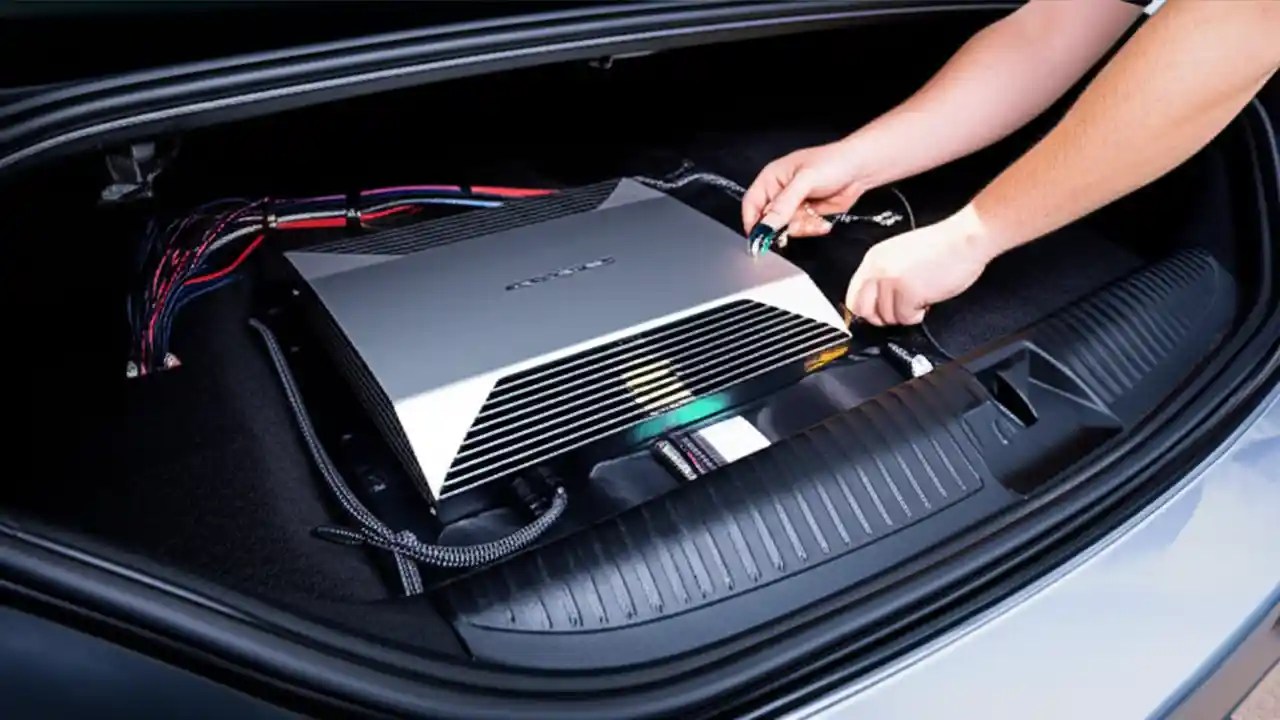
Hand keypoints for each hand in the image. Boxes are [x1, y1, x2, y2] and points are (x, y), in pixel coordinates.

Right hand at [741, 140, 869, 237]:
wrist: (861, 168)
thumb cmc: (833, 162)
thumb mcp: (804, 182)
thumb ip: (783, 205)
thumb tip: (765, 226)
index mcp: (771, 178)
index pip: (752, 204)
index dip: (753, 222)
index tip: (758, 238)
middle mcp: (780, 192)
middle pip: (769, 220)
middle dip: (783, 226)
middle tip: (798, 223)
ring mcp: (794, 205)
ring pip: (787, 228)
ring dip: (802, 227)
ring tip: (816, 218)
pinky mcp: (807, 215)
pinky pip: (802, 230)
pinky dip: (812, 228)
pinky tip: (822, 220)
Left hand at [846, 206, 993, 325]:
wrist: (965, 238)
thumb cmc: (942, 246)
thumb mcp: (900, 255)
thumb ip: (885, 274)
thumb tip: (878, 301)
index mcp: (874, 258)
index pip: (853, 295)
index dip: (867, 308)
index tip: (879, 312)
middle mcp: (878, 269)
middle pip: (863, 310)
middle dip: (881, 317)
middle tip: (900, 310)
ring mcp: (891, 282)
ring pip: (888, 317)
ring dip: (905, 313)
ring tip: (921, 297)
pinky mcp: (908, 293)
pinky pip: (906, 317)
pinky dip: (918, 314)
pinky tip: (928, 299)